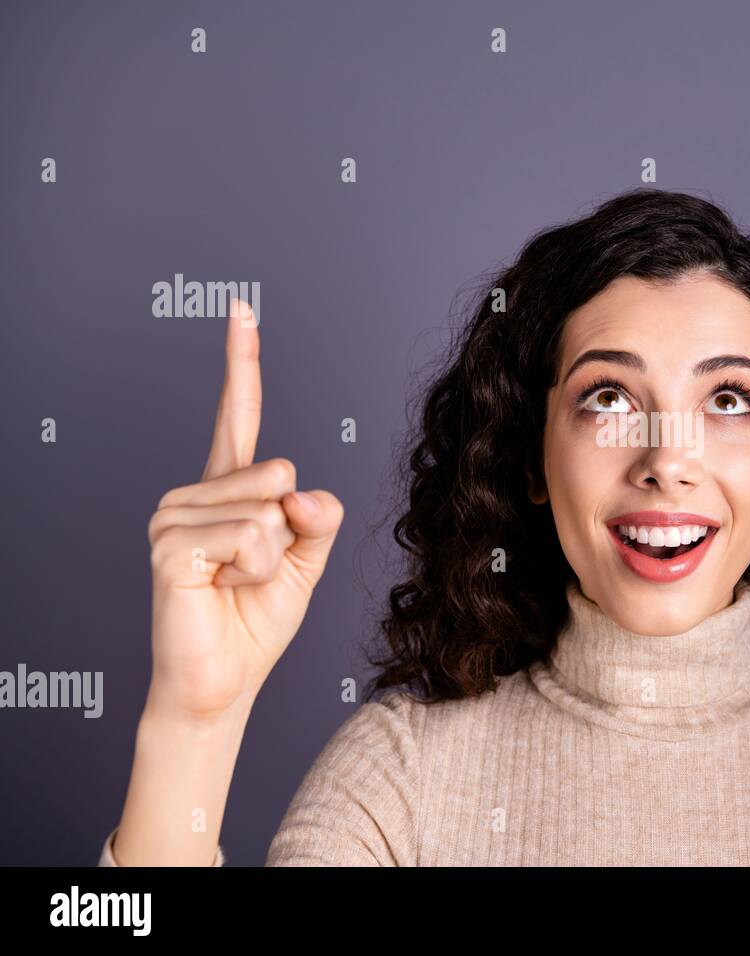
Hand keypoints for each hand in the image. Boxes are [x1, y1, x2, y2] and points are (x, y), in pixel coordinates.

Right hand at [146, 301, 343, 721]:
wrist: (224, 679)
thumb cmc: (257, 618)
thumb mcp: (307, 560)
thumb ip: (318, 516)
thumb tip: (301, 490)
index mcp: (228, 488)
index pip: (240, 415)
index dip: (242, 362)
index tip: (242, 310)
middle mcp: (194, 492)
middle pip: (282, 472)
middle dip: (289, 531)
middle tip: (254, 569)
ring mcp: (174, 515)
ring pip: (269, 509)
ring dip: (272, 559)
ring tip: (235, 582)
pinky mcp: (169, 545)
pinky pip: (252, 536)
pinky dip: (257, 570)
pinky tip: (223, 588)